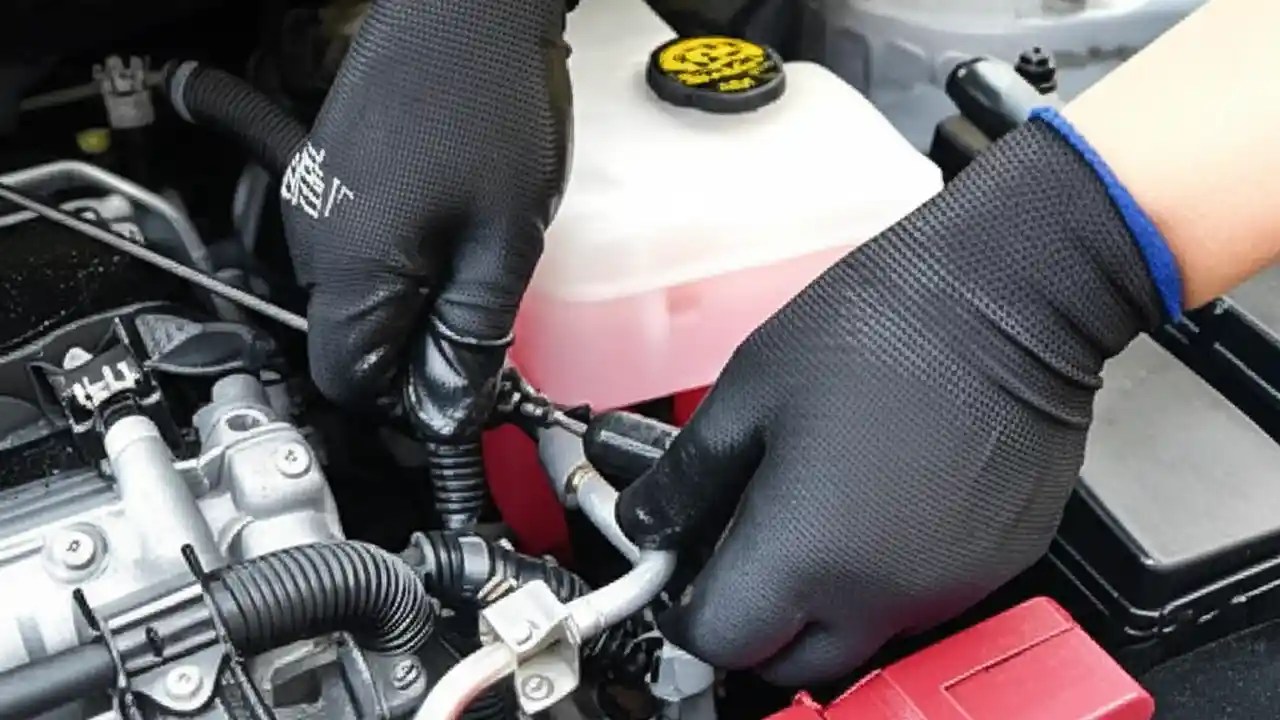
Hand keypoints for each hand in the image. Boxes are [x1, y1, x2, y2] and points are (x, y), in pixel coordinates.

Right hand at [281, 0, 570, 437]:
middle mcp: (313, 240)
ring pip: (356, 299)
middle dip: (415, 352)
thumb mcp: (505, 244)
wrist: (466, 11)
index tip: (454, 394)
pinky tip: (449, 232)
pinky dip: (401, 263)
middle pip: (351, 343)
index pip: (349, 383)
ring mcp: (313, 206)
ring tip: (474, 264)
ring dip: (413, 304)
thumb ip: (473, 337)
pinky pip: (356, 252)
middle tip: (481, 327)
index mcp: (350, 268)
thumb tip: (451, 403)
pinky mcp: (327, 180)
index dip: (406, 403)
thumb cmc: (489, 105)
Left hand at [617, 120, 1164, 684]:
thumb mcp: (749, 390)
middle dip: (751, 624)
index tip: (684, 577)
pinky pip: (919, 600)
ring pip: (858, 637)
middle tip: (738, 558)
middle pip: (789, 664)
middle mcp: (881, 593)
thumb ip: (686, 475)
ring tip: (815, 516)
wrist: (1007, 295)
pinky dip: (885, 576)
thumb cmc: (886, 326)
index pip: (721, 642)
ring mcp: (946, 587)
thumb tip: (650, 521)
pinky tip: (879, 503)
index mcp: (808, 554)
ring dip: (821, 603)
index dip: (687, 611)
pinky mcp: (993, 567)